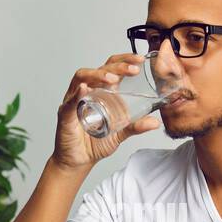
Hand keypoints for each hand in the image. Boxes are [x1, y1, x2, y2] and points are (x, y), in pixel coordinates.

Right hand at [52, 53, 160, 172]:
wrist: (79, 161)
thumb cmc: (95, 144)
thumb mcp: (120, 133)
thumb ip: (136, 126)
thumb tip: (156, 122)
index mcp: (101, 91)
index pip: (111, 67)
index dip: (124, 60)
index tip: (140, 60)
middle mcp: (87, 91)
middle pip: (100, 69)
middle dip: (117, 66)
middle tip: (133, 69)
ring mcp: (74, 101)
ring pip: (83, 77)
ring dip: (98, 75)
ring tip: (112, 79)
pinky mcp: (66, 114)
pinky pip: (71, 100)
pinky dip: (78, 93)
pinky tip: (85, 89)